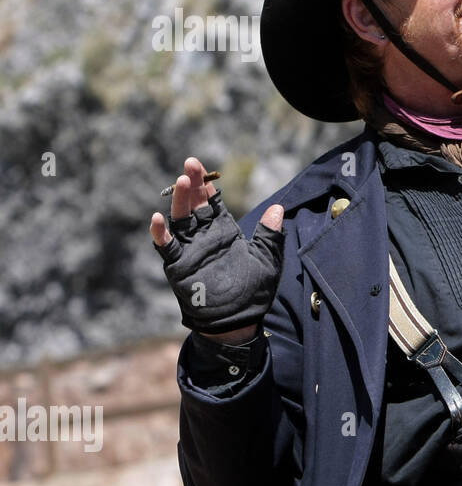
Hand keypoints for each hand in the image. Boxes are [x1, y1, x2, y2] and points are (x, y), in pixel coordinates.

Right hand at [150, 157, 285, 341]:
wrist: (238, 322)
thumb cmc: (253, 292)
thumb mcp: (267, 260)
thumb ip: (269, 235)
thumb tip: (278, 209)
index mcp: (225, 232)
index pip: (213, 202)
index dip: (206, 185)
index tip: (200, 166)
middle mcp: (205, 237)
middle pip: (194, 205)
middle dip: (192, 184)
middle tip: (190, 164)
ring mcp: (191, 250)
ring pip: (181, 221)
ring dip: (179, 202)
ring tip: (181, 182)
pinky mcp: (180, 267)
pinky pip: (168, 248)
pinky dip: (161, 235)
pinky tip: (158, 219)